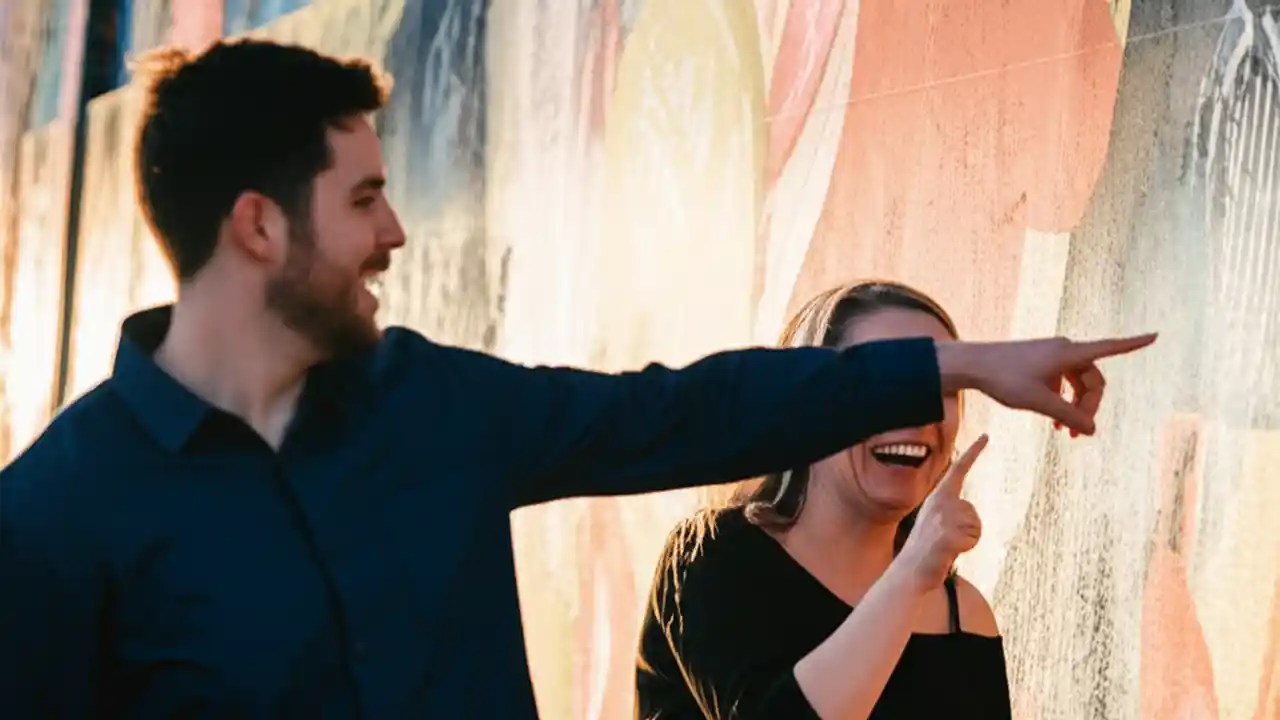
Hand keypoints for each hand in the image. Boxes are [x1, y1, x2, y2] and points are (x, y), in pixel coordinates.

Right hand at [898, 435, 987, 592]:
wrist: (911, 571)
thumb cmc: (924, 550)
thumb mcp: (936, 523)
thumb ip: (951, 514)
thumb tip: (968, 515)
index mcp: (937, 497)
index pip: (958, 469)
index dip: (973, 452)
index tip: (986, 436)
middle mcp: (940, 501)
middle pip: (973, 511)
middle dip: (968, 529)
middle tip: (944, 542)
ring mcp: (945, 517)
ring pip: (976, 524)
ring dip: (967, 539)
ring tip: (946, 546)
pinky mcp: (951, 534)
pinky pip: (974, 537)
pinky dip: (966, 547)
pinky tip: (950, 551)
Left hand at [936, 333, 1156, 435]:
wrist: (972, 365)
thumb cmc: (1004, 378)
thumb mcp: (1039, 402)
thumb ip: (1068, 415)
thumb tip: (1092, 430)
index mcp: (1069, 353)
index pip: (1109, 348)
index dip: (1134, 344)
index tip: (1156, 335)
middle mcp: (1064, 350)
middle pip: (1092, 380)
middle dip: (1089, 406)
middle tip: (1075, 433)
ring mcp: (1052, 356)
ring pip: (1076, 383)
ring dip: (1075, 406)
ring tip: (1063, 432)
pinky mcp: (1040, 362)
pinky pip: (1062, 381)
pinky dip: (1062, 399)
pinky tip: (1053, 419)